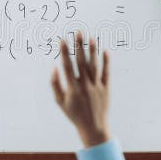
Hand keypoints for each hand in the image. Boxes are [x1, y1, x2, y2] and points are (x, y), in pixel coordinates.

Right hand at [50, 32, 110, 147]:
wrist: (93, 127)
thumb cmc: (74, 114)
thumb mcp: (60, 102)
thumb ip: (55, 84)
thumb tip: (54, 67)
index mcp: (72, 89)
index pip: (67, 66)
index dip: (64, 52)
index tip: (62, 40)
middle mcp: (85, 86)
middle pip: (81, 62)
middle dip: (79, 46)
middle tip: (78, 32)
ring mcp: (96, 86)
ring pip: (94, 66)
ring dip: (92, 51)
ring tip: (91, 38)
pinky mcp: (106, 88)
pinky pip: (106, 72)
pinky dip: (106, 62)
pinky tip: (105, 50)